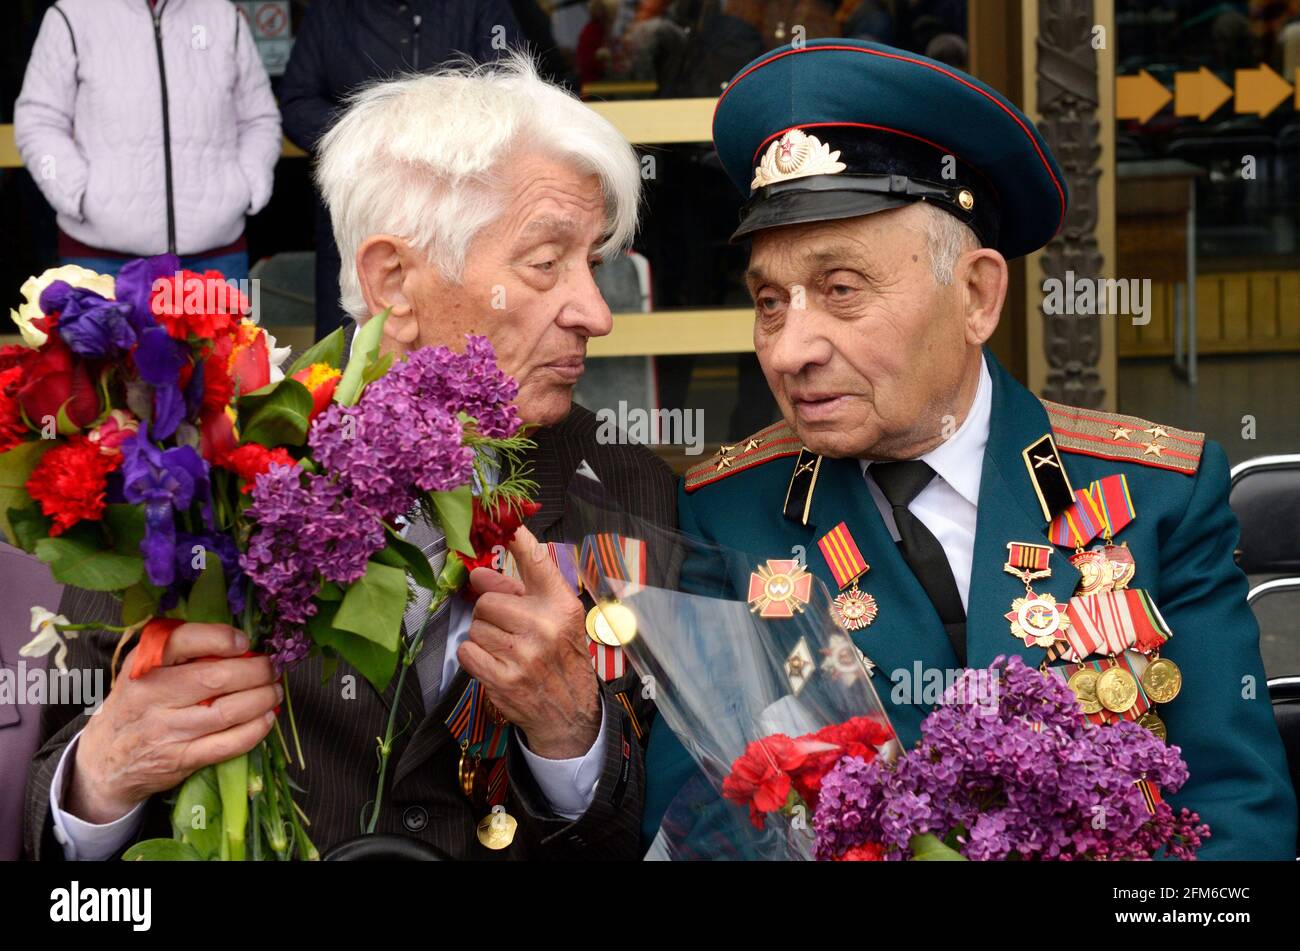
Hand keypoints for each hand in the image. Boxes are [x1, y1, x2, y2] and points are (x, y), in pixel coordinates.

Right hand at [67, 623, 280, 824]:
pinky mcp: (179, 758)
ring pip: (228, 712)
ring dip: (263, 699)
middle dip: (256, 671)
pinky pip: (227, 744)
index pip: (183, 641)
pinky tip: (266, 719)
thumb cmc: (137, 703)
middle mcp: (151, 695)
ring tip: (274, 691)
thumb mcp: (142, 669)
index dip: (221, 638)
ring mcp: (166, 730)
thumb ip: (180, 651)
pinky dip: (255, 730)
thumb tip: (238, 642)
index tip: (244, 642)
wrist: (105, 758)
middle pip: (216, 678)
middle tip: (272, 669)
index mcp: (144, 665)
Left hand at [458, 526, 599, 759]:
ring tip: (506, 650)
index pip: (535, 560)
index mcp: (561, 605)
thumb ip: (518, 593)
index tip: (501, 518)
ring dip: (484, 637)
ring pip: (475, 627)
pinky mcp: (504, 679)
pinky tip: (496, 664)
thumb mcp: (553, 620)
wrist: (570, 714)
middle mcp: (545, 625)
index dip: (515, 537)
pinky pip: (468, 651)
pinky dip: (475, 658)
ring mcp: (524, 654)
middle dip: (490, 614)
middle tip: (508, 630)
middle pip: (487, 601)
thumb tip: (477, 574)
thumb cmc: (560, 659)